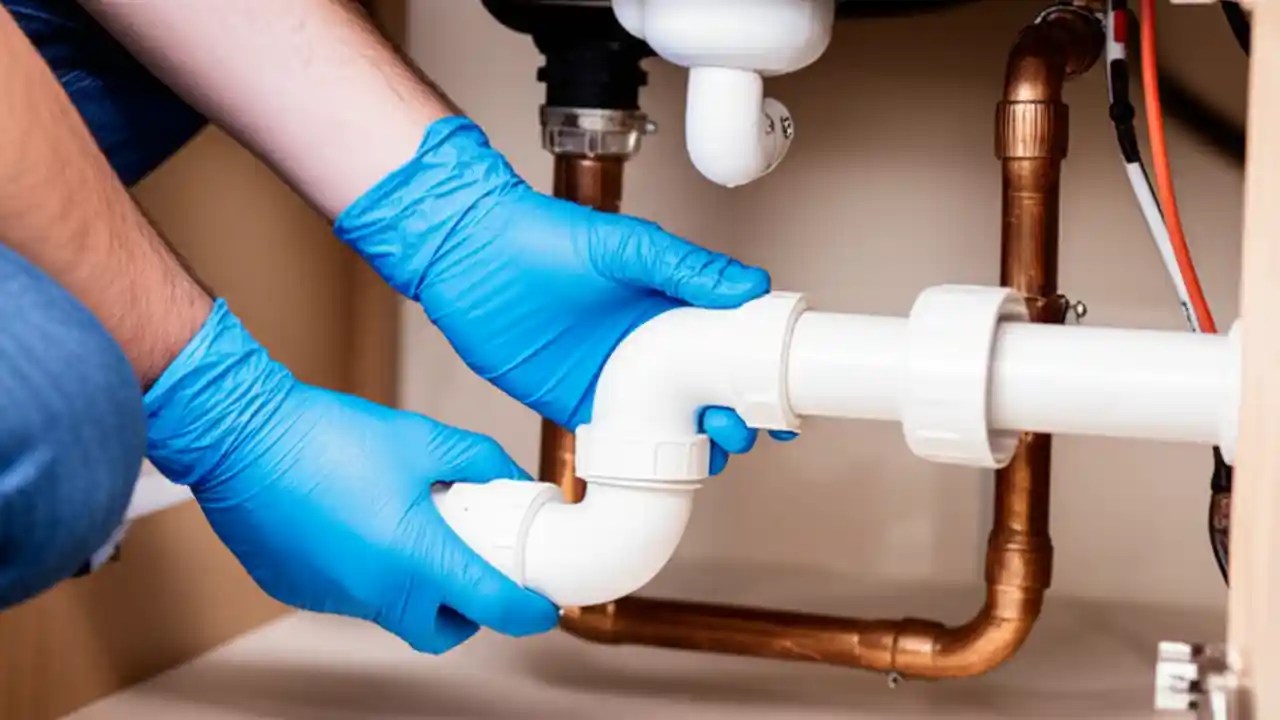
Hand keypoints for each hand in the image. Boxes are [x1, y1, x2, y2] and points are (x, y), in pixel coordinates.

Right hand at [144, 301, 557, 652]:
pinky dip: (370, 575)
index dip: (527, 613)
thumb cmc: (326, 436)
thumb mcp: (421, 438)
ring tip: (410, 531)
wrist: (242, 437)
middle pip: (442, 630)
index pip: (491, 608)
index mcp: (415, 558)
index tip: (542, 606)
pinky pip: (353, 597)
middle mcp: (376, 592)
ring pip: (395, 613)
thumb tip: (510, 478)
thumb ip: (478, 461)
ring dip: (415, 587)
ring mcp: (335, 598)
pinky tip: (362, 528)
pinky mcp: (302, 592)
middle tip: (474, 570)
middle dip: (467, 611)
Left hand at [335, 117, 792, 473]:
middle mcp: (647, 347)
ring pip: (672, 426)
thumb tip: (748, 284)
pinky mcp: (579, 408)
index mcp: (666, 306)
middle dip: (734, 418)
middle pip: (709, 394)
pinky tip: (661, 474)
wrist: (463, 259)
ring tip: (710, 451)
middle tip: (740, 430)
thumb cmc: (536, 239)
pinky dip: (646, 464)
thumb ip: (682, 267)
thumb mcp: (619, 248)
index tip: (778, 395)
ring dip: (698, 445)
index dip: (757, 372)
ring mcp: (616, 381)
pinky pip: (623, 445)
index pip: (728, 342)